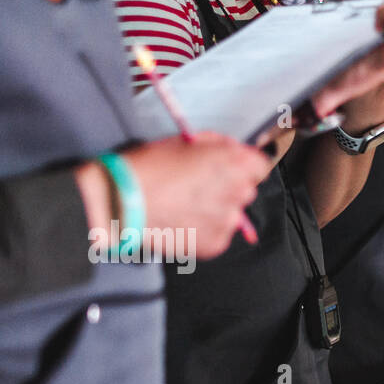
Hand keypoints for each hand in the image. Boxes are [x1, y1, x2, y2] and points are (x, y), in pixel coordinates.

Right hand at [101, 134, 268, 258]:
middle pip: (246, 189)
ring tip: (185, 204)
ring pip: (232, 213)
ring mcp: (229, 220)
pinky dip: (204, 229)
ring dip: (216, 209)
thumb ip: (216, 144)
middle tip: (198, 186)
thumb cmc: (149, 169)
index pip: (259, 165)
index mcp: (234, 163)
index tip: (229, 167)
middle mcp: (239, 192)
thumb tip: (230, 148)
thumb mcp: (184, 141)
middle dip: (228, 187)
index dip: (243, 165)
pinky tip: (182, 220)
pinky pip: (218, 234)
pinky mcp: (217, 242)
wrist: (123, 201)